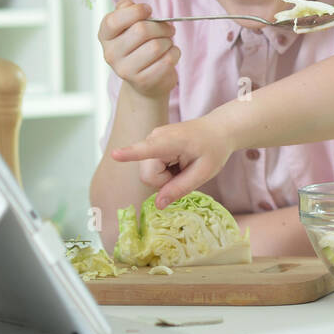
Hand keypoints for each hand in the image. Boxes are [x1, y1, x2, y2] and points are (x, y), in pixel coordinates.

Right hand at [98, 0, 180, 99]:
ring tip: (167, 43)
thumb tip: (128, 4)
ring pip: (156, 46)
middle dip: (161, 26)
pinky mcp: (143, 81)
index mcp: (105, 36)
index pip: (113, 21)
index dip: (135, 11)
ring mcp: (125, 70)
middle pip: (141, 30)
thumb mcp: (128, 26)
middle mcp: (111, 54)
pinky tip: (170, 54)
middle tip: (168, 29)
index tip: (148, 10)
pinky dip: (175, 53)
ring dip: (168, 41)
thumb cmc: (139, 47)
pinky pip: (167, 60)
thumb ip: (126, 10)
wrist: (144, 81)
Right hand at [111, 116, 234, 209]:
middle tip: (185, 171)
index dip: (130, 154)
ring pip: (148, 174)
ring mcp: (151, 140)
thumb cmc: (214, 149)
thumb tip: (157, 204)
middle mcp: (155, 138)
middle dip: (165, 181)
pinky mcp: (151, 144)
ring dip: (165, 176)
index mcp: (171, 141)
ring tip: (183, 164)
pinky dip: (165, 171)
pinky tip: (177, 162)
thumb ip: (180, 188)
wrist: (218, 129)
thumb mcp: (204, 172)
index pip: (148, 149)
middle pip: (148, 176)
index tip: (115, 155)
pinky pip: (151, 169)